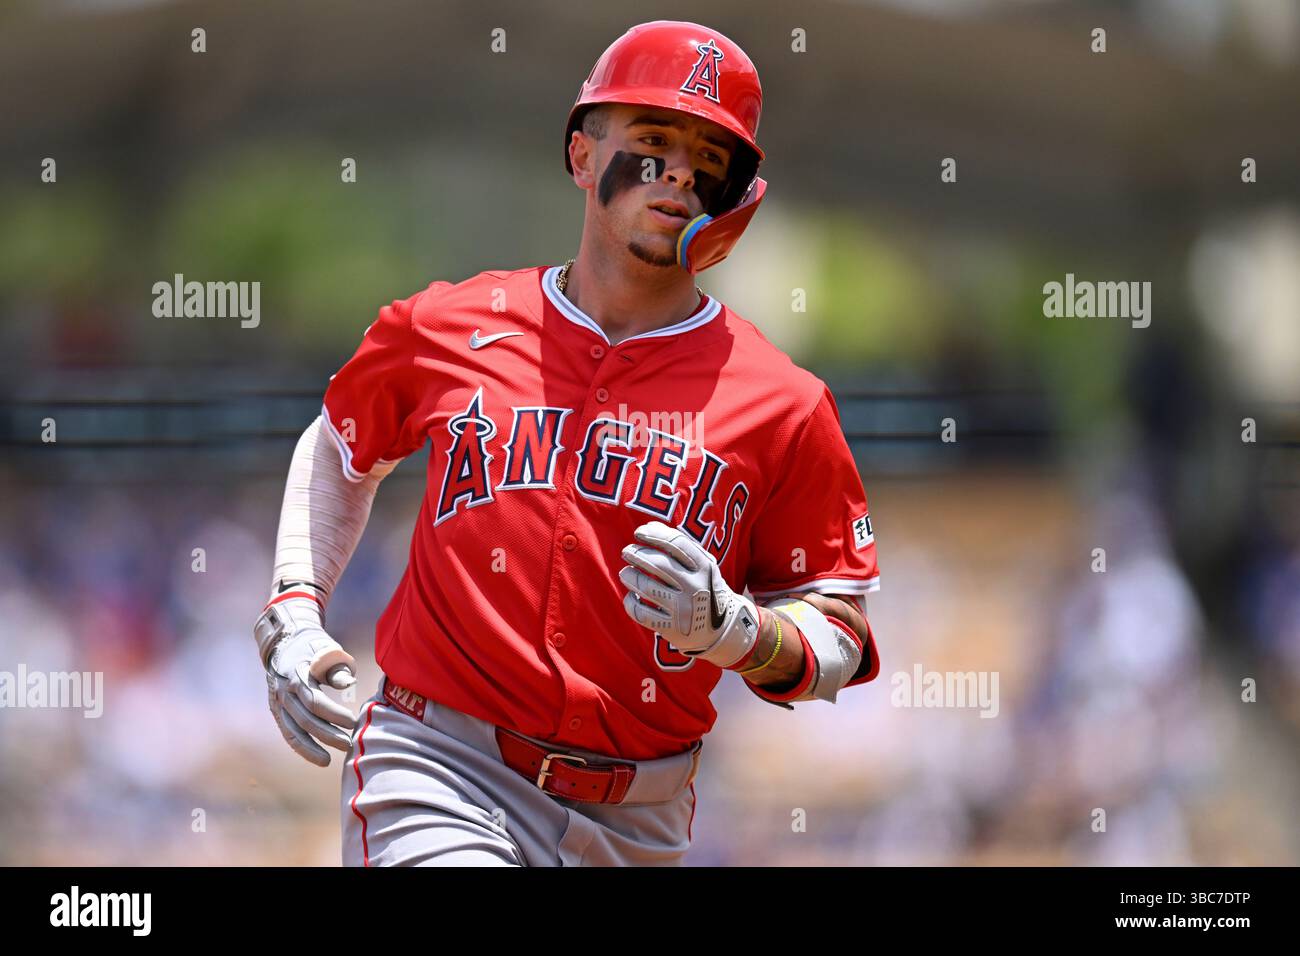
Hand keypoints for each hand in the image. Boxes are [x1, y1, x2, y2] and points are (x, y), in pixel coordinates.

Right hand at [255, 598, 357, 766]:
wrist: (284, 643)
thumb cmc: (313, 647)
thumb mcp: (327, 651)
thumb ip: (337, 669)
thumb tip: (349, 685)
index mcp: (297, 675)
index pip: (315, 701)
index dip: (334, 714)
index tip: (353, 722)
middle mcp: (283, 691)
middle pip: (305, 719)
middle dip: (327, 735)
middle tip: (348, 744)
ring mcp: (277, 702)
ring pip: (292, 731)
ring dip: (311, 748)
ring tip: (328, 761)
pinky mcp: (276, 710)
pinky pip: (287, 732)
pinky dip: (300, 746)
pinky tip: (316, 756)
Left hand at [619, 520, 759, 668]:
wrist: (722, 629)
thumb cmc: (705, 587)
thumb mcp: (704, 565)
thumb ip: (682, 545)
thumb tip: (650, 526)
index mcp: (704, 568)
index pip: (676, 543)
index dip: (654, 535)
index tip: (638, 532)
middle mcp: (695, 588)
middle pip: (658, 564)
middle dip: (637, 554)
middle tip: (627, 551)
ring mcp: (683, 609)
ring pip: (646, 587)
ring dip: (630, 576)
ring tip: (626, 573)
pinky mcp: (672, 628)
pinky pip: (641, 613)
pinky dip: (631, 602)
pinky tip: (631, 596)